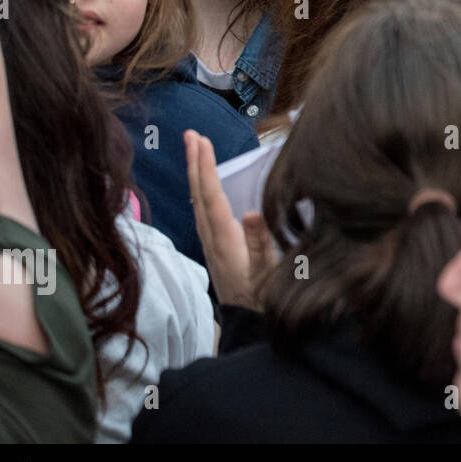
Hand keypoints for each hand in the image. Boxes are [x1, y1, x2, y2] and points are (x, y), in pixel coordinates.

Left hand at [185, 130, 276, 309]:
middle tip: (191, 134)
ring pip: (198, 202)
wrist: (252, 327)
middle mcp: (212, 239)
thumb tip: (250, 213)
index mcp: (225, 239)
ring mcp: (211, 244)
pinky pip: (203, 212)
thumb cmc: (266, 299)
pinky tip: (204, 187)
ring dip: (196, 174)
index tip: (201, 140)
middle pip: (199, 195)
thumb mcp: (269, 272)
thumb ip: (260, 244)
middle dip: (195, 162)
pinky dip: (202, 192)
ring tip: (195, 151)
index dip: (205, 167)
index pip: (211, 196)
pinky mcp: (216, 249)